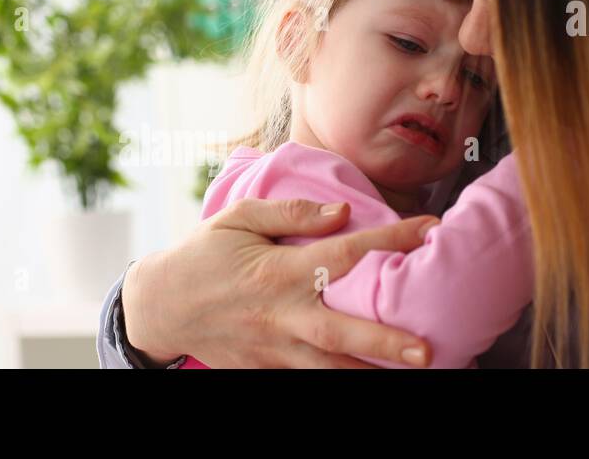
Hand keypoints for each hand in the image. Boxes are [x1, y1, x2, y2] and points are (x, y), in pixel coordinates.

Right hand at [122, 198, 439, 367]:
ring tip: (412, 374)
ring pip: (329, 366)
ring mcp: (273, 347)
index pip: (343, 253)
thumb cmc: (201, 255)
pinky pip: (309, 377)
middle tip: (426, 350)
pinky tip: (370, 377)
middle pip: (339, 332)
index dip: (389, 239)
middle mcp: (279, 314)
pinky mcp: (267, 368)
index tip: (429, 228)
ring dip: (370, 371)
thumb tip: (342, 213)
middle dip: (383, 342)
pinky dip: (339, 378)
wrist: (159, 307)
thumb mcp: (236, 218)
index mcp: (276, 270)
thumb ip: (289, 211)